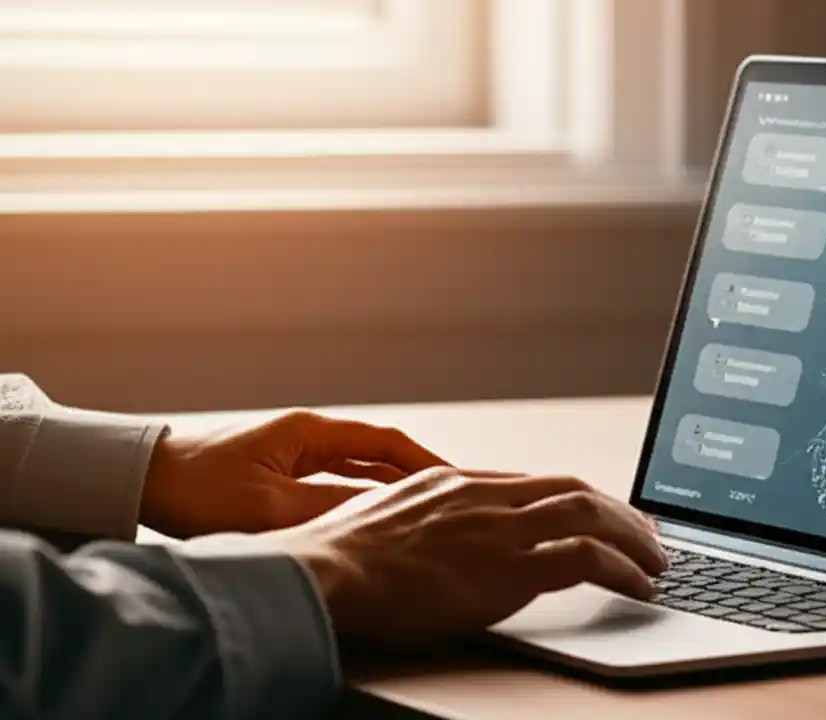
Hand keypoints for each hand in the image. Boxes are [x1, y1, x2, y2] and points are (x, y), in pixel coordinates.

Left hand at [142, 410, 447, 537]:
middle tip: (453, 496)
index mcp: (312, 432)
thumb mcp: (271, 506)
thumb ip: (332, 508)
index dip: (426, 462)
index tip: (459, 482)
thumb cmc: (200, 489)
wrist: (143, 479)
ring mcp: (295, 451)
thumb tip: (384, 513)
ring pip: (359, 467)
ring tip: (425, 507)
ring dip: (391, 484)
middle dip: (417, 473)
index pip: (387, 443)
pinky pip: (336, 479)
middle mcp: (309, 435)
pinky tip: (377, 512)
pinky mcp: (280, 470)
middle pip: (379, 452)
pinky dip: (361, 492)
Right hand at [258, 466, 666, 646]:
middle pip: (574, 490)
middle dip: (618, 511)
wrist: (323, 575)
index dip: (577, 500)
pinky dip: (623, 568)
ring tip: (656, 560)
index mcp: (455, 483)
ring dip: (633, 538)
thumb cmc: (337, 561)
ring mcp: (499, 528)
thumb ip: (421, 523)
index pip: (535, 484)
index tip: (599, 515)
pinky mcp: (509, 567)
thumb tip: (433, 542)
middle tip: (646, 532)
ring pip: (591, 516)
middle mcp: (485, 496)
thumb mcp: (382, 521)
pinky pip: (587, 559)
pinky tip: (640, 584)